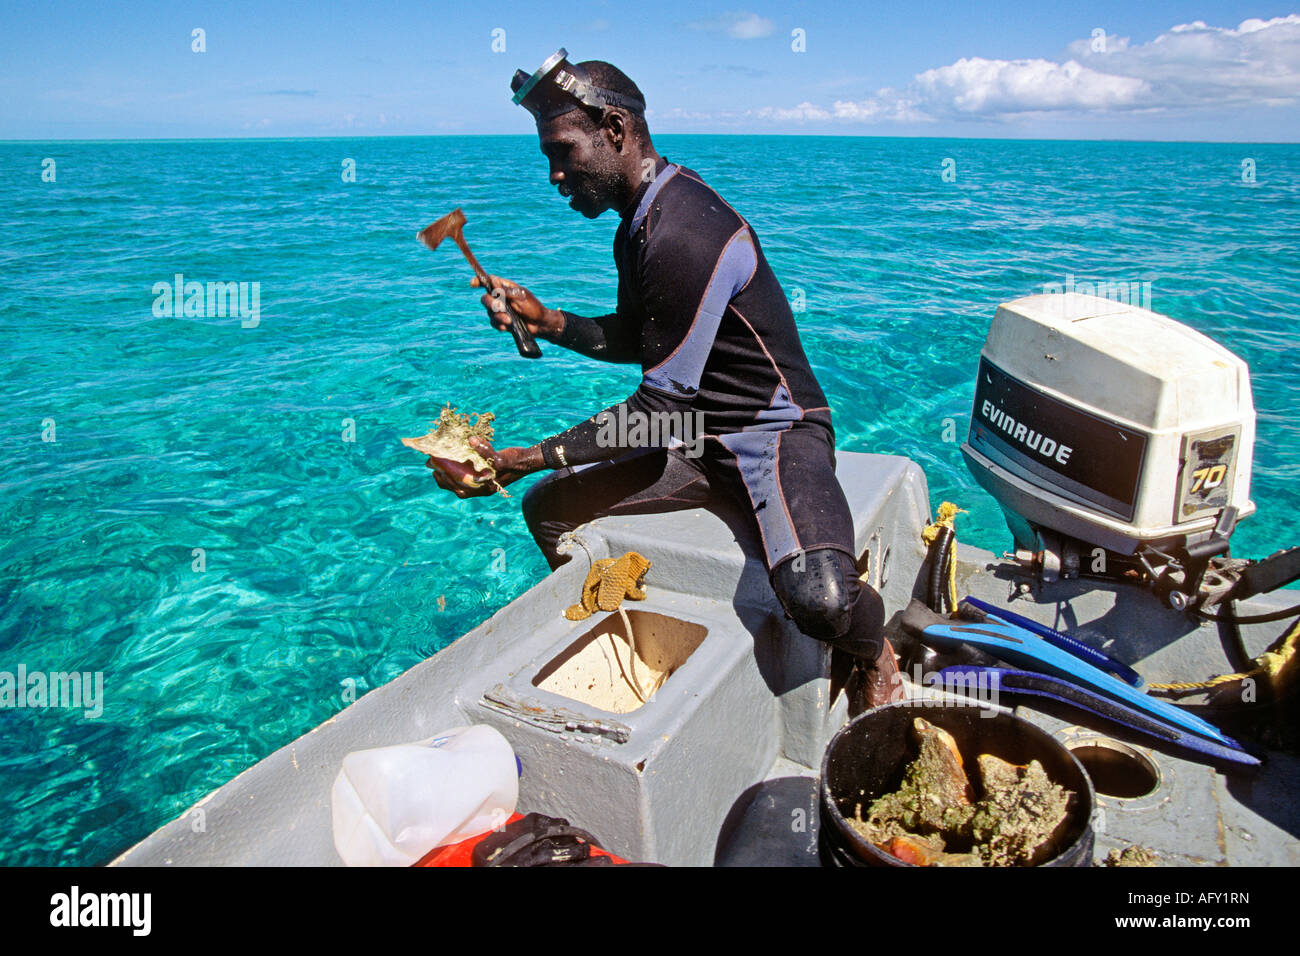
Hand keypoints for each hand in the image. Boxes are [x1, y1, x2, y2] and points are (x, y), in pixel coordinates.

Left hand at [426, 437, 542, 497]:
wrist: (529, 461)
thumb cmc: (516, 460)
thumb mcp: (502, 458)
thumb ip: (487, 451)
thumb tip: (471, 440)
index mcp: (485, 488)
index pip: (460, 487)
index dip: (446, 479)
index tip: (435, 469)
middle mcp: (483, 489)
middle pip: (457, 488)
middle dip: (444, 478)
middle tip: (432, 466)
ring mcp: (484, 485)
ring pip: (461, 485)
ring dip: (449, 477)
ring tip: (438, 467)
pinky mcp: (485, 478)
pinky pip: (467, 479)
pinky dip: (458, 473)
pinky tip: (453, 464)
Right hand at [470, 274, 564, 340]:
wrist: (540, 324)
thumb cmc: (533, 307)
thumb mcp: (521, 296)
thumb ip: (506, 290)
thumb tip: (493, 280)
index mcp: (504, 288)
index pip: (488, 282)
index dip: (479, 281)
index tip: (472, 284)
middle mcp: (499, 298)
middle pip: (485, 299)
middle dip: (491, 304)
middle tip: (502, 308)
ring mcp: (499, 311)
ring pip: (489, 312)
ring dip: (499, 316)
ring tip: (510, 320)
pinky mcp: (501, 322)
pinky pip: (493, 323)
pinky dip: (500, 324)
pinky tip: (509, 325)